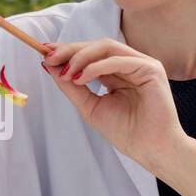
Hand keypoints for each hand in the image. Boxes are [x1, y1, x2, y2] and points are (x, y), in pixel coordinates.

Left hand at [43, 38, 188, 173]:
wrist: (151, 149)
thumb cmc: (126, 132)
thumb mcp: (90, 106)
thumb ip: (71, 86)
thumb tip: (49, 65)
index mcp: (117, 73)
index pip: (90, 54)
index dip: (68, 51)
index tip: (44, 53)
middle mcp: (130, 64)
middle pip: (97, 46)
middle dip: (70, 50)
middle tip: (49, 57)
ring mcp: (142, 64)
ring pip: (106, 47)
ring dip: (81, 57)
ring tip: (65, 72)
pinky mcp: (151, 68)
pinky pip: (119, 60)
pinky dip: (96, 67)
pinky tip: (81, 77)